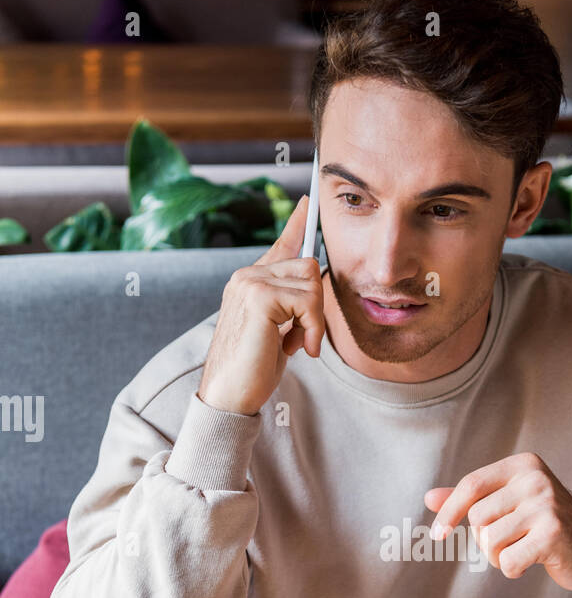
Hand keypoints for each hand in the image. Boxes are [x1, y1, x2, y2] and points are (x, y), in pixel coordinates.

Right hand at [198, 194, 324, 415]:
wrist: (229, 395)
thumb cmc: (252, 370)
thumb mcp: (277, 332)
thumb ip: (290, 308)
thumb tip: (314, 288)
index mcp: (251, 282)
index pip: (280, 246)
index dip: (296, 223)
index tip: (307, 201)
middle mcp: (247, 276)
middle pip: (309, 266)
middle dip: (317, 306)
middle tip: (304, 339)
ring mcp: (250, 282)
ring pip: (313, 282)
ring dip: (315, 320)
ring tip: (297, 346)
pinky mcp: (259, 296)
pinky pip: (308, 301)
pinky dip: (311, 328)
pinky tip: (298, 349)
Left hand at [424, 452, 571, 591]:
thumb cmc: (545, 524)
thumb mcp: (510, 503)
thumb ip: (472, 498)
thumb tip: (429, 497)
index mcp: (524, 465)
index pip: (472, 485)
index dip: (449, 512)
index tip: (438, 536)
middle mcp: (536, 479)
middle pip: (477, 517)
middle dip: (485, 538)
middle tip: (511, 541)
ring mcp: (546, 505)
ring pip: (489, 541)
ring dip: (499, 556)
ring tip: (522, 549)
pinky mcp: (552, 533)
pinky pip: (507, 561)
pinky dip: (513, 569)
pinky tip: (533, 561)